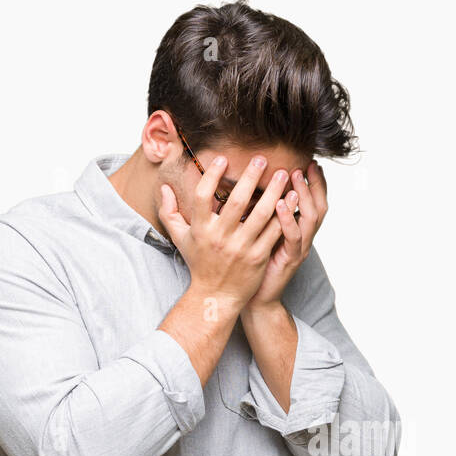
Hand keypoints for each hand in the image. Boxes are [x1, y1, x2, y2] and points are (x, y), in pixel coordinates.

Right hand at [158, 154, 290, 311]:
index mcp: (201, 229)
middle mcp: (220, 238)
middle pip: (236, 201)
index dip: (211, 175)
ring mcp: (240, 248)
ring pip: (260, 215)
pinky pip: (273, 232)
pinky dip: (283, 215)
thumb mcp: (181, 239)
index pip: (203, 196)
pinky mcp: (258, 258)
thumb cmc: (200, 264)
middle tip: (261, 159)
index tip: (222, 159)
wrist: (216, 297)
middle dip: (250, 177)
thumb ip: (170, 212)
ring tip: (283, 174)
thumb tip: (164, 187)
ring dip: (273, 192)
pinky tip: (292, 200)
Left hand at [248, 160, 327, 307]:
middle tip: (305, 165)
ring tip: (294, 177)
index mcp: (298, 230)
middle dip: (314, 184)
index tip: (308, 162)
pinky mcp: (289, 260)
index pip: (313, 201)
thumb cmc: (255, 263)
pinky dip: (288, 220)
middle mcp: (304, 238)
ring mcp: (299, 249)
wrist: (256, 297)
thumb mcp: (261, 232)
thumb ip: (263, 210)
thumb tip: (253, 184)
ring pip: (309, 220)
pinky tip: (278, 204)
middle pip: (318, 207)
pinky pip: (293, 238)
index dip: (314, 183)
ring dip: (302, 196)